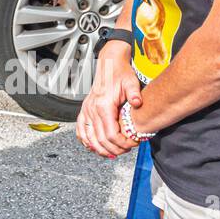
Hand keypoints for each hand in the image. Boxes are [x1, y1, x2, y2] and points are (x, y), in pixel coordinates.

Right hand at [77, 43, 141, 157]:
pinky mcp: (85, 110)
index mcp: (103, 105)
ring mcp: (86, 110)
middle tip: (125, 151)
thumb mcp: (131, 82)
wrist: (109, 65)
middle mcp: (92, 109)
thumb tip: (137, 102)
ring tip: (112, 154)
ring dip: (100, 149)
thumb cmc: (121, 74)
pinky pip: (81, 130)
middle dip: (114, 150)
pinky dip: (86, 141)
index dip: (122, 144)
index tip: (132, 145)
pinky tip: (94, 147)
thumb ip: (134, 93)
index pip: (110, 134)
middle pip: (100, 139)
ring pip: (89, 138)